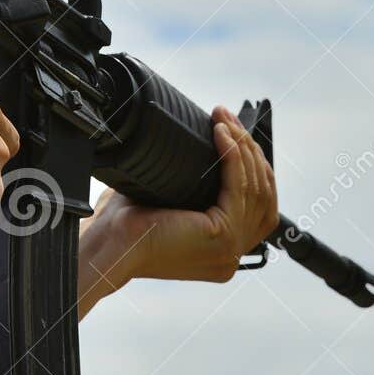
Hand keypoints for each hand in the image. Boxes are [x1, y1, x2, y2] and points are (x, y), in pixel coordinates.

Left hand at [78, 107, 278, 309]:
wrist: (111, 243)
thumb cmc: (129, 225)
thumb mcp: (173, 201)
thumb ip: (194, 185)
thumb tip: (201, 148)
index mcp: (223, 250)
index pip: (259, 204)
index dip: (253, 165)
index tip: (235, 133)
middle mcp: (232, 255)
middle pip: (262, 193)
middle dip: (249, 149)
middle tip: (229, 119)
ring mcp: (231, 249)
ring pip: (254, 187)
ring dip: (242, 146)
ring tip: (224, 119)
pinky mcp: (223, 235)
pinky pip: (238, 186)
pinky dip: (233, 155)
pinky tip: (222, 133)